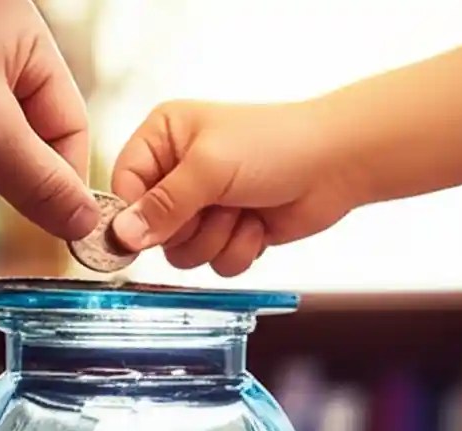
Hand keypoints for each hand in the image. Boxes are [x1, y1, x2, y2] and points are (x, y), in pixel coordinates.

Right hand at [109, 100, 365, 276]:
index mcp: (163, 137)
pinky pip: (214, 262)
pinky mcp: (228, 230)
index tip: (147, 232)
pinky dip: (239, 249)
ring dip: (216, 240)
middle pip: (150, 229)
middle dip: (188, 228)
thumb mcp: (209, 168)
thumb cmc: (277, 145)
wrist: (339, 163)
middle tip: (217, 208)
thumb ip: (163, 205)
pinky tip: (258, 224)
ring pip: (182, 252)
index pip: (124, 186)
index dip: (134, 215)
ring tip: (243, 211)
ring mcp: (204, 204)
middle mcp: (178, 171)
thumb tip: (123, 236)